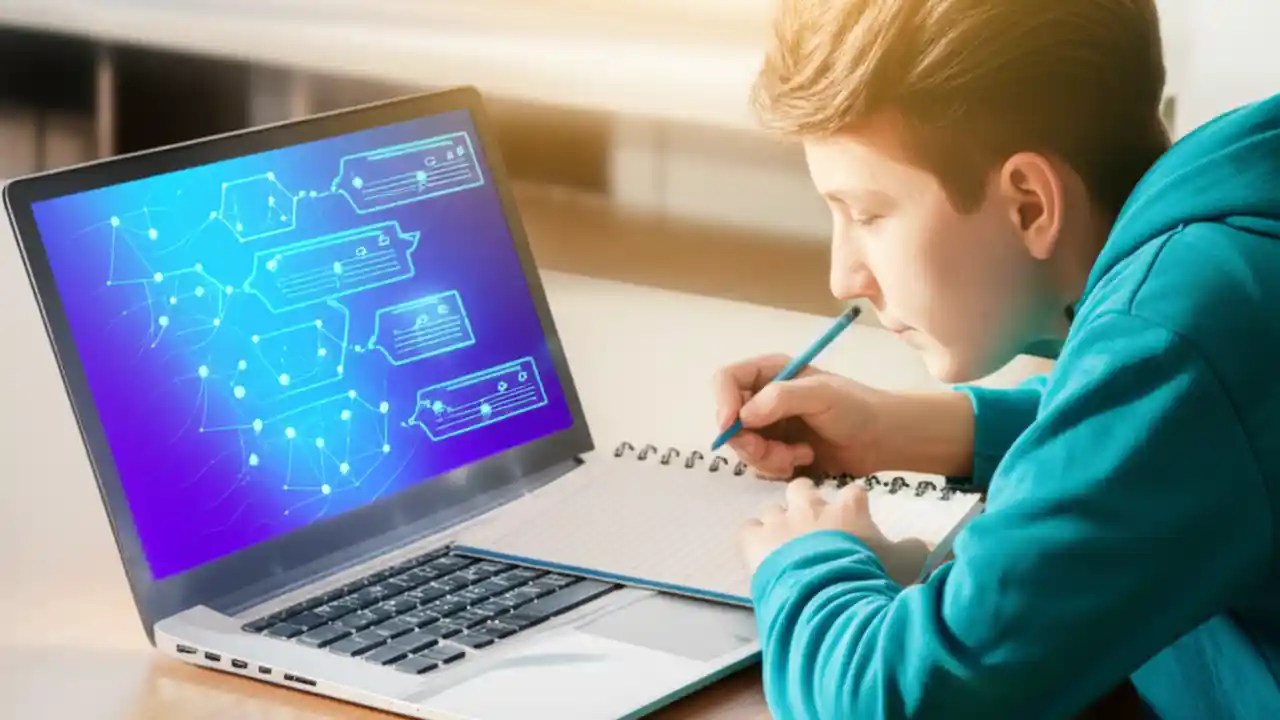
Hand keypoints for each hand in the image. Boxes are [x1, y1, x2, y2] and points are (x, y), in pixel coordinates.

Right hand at [712, 354, 886, 478]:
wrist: (881, 440)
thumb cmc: (856, 409)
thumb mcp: (821, 395)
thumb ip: (781, 398)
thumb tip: (744, 416)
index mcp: (769, 373)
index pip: (727, 380)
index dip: (722, 402)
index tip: (730, 426)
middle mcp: (763, 398)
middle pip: (730, 420)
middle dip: (750, 441)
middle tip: (777, 453)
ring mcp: (768, 427)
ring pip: (743, 447)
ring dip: (768, 457)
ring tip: (801, 455)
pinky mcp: (776, 452)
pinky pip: (758, 465)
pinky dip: (777, 468)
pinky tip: (804, 461)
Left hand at [739, 478, 930, 586]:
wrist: (832, 598)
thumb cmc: (871, 577)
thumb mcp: (907, 562)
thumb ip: (915, 547)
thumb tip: (927, 542)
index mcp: (849, 508)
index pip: (854, 493)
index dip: (854, 505)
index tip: (856, 518)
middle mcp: (812, 507)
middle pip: (803, 488)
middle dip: (806, 500)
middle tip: (812, 524)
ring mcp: (781, 522)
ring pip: (773, 508)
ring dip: (779, 523)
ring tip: (785, 545)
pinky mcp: (755, 541)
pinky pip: (748, 529)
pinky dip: (754, 539)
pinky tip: (760, 552)